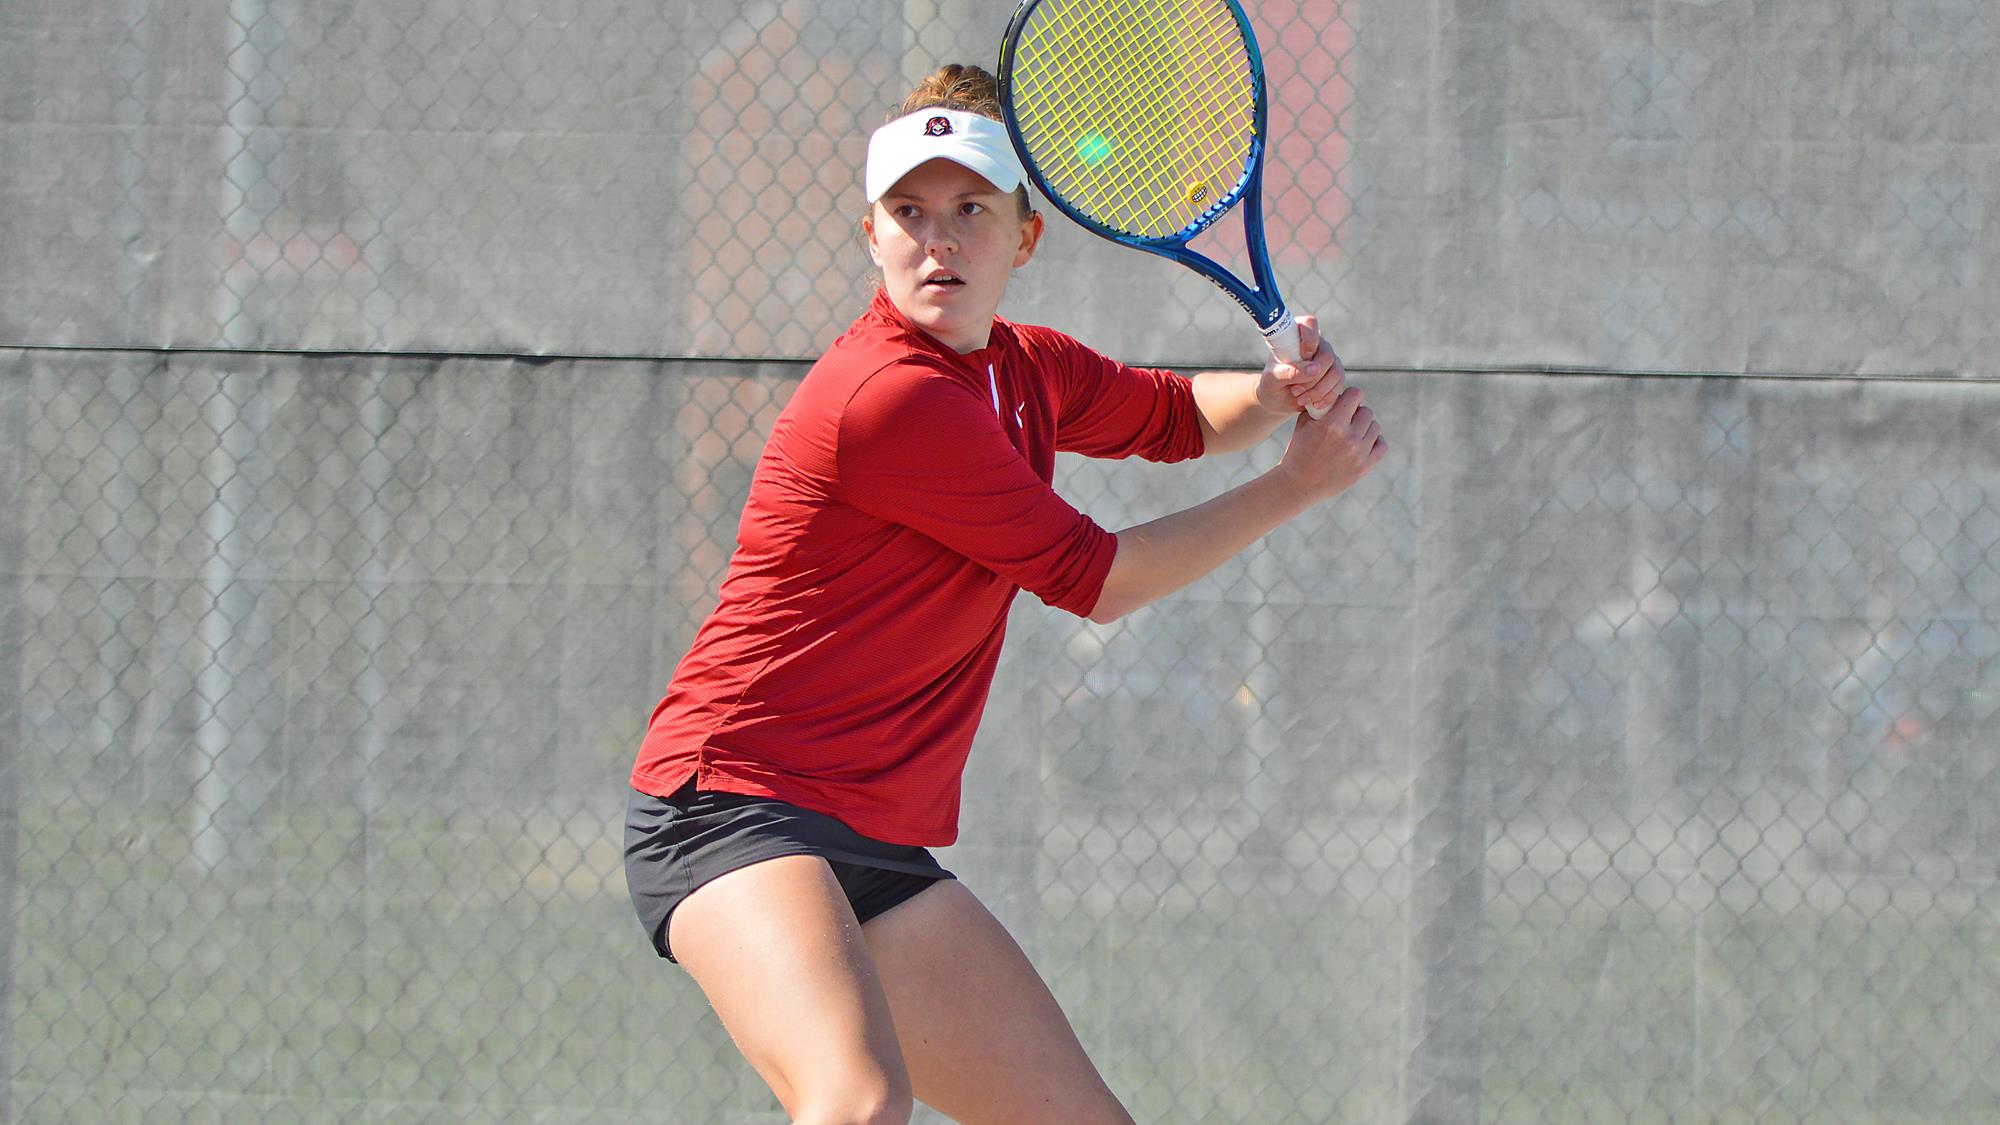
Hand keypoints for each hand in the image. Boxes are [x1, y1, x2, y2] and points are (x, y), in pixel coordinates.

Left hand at [1257, 314, 1344, 416]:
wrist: (1278, 399)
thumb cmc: (1272, 384)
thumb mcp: (1272, 379)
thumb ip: (1288, 372)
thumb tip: (1313, 370)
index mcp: (1297, 335)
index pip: (1309, 324)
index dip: (1309, 340)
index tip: (1302, 356)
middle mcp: (1317, 344)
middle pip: (1327, 355)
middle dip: (1312, 377)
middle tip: (1295, 390)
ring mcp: (1329, 359)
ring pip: (1335, 372)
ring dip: (1318, 390)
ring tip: (1300, 398)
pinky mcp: (1336, 375)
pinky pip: (1339, 384)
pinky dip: (1326, 397)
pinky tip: (1312, 403)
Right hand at [1272, 383, 1386, 504]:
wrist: (1298, 485)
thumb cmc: (1298, 452)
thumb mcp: (1303, 425)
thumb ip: (1321, 407)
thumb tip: (1336, 394)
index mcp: (1332, 425)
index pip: (1356, 395)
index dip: (1351, 395)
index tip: (1346, 400)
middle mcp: (1348, 438)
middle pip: (1367, 411)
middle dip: (1357, 412)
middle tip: (1348, 418)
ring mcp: (1358, 454)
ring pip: (1375, 428)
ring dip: (1365, 427)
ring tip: (1354, 431)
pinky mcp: (1364, 467)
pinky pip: (1381, 445)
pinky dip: (1375, 442)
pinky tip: (1363, 443)